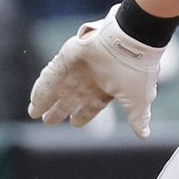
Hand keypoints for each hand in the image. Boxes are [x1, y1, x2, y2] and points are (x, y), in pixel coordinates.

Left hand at [28, 5, 163, 138]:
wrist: (130, 43)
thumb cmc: (137, 72)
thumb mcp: (138, 99)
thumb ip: (138, 117)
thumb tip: (144, 135)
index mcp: (106, 90)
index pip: (91, 106)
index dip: (82, 115)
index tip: (74, 123)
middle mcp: (90, 81)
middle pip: (70, 99)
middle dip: (59, 110)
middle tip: (48, 120)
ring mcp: (77, 70)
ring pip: (57, 89)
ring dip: (45, 101)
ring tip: (34, 112)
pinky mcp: (66, 59)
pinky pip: (50, 77)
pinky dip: (41, 89)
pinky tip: (34, 101)